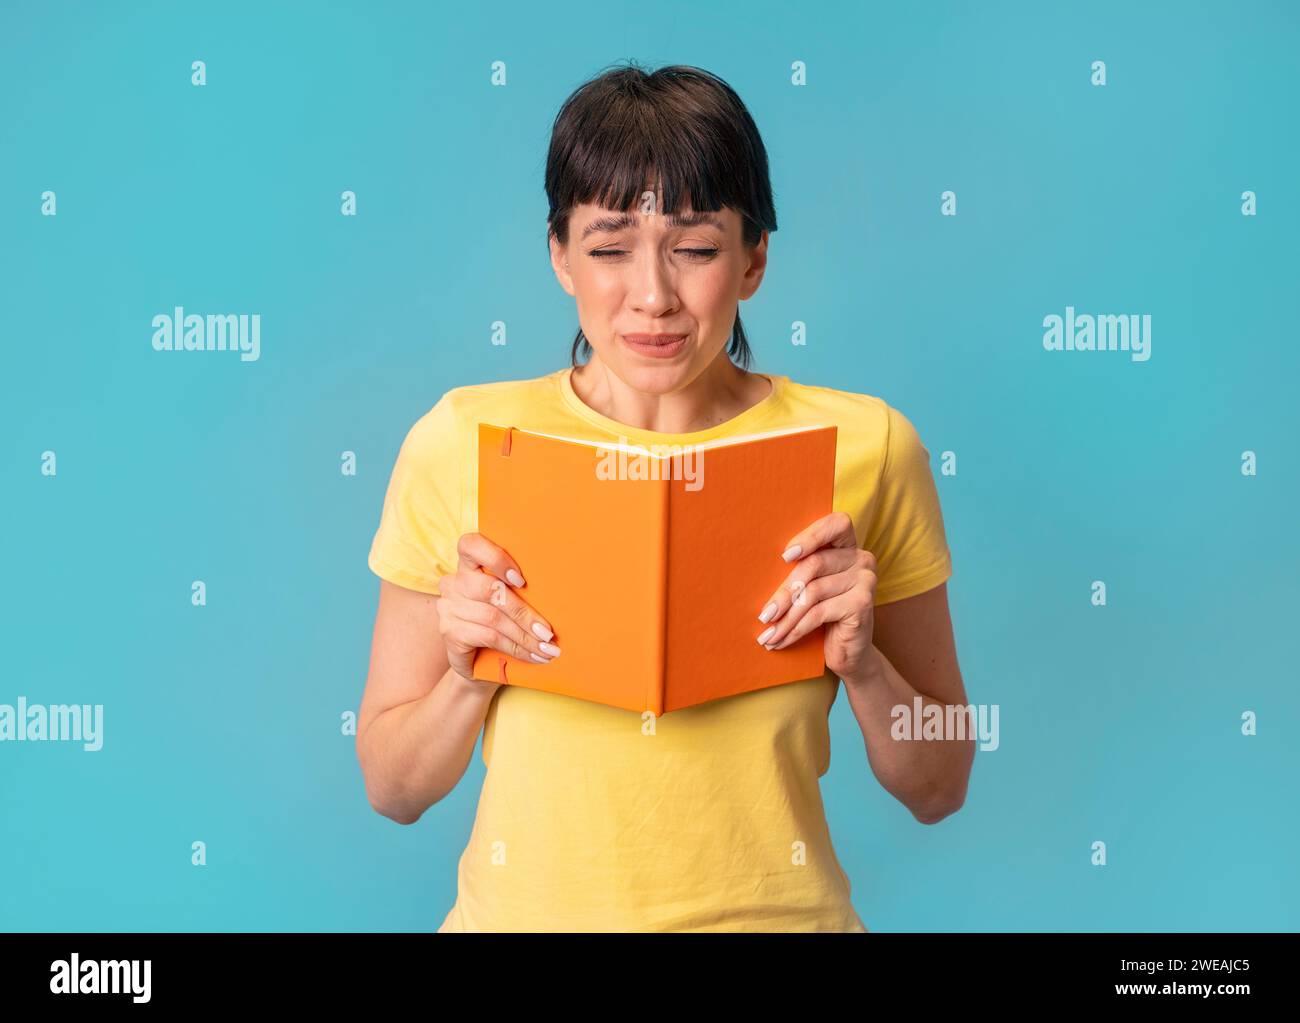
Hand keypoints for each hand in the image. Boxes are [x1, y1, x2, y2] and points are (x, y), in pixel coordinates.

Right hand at [436, 532, 561, 686]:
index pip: (470, 545)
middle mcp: (454, 583)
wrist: (479, 661)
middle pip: (490, 589)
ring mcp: (448, 608)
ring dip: (525, 636)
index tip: (522, 580)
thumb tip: (557, 594)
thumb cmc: (501, 622)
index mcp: (469, 565)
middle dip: (524, 612)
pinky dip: (514, 648)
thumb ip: (519, 588)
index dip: (496, 558)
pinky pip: (488, 637)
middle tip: (548, 632)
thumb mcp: (509, 600)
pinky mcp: (449, 632)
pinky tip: (531, 655)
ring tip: (547, 648)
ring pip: (493, 618)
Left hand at [754, 511, 877, 682]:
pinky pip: (818, 613)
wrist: (849, 652)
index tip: (785, 556)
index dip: (812, 535)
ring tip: (768, 635)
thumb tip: (758, 566)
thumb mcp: (811, 589)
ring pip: (813, 592)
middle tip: (764, 616)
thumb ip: (800, 571)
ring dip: (786, 617)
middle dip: (784, 593)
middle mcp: (862, 559)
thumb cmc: (824, 617)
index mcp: (848, 547)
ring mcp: (865, 580)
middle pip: (814, 564)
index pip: (837, 523)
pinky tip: (781, 641)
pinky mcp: (862, 604)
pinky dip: (795, 629)